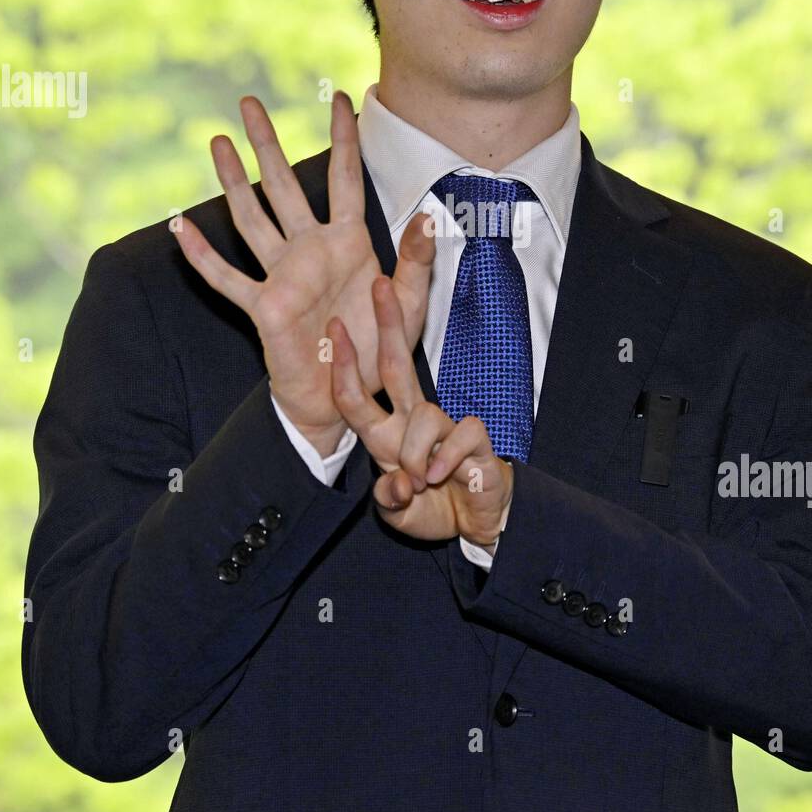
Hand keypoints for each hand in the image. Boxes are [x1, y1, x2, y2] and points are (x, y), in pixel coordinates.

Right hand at [172, 91, 434, 442]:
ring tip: (217, 142)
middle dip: (267, 143)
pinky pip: (228, 279)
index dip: (343, 138)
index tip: (340, 97)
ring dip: (234, 181)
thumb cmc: (378, 350)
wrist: (350, 397)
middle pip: (285, 185)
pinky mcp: (264, 307)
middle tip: (248, 101)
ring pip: (252, 218)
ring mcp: (283, 275)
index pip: (346, 179)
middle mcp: (311, 250)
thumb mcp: (410, 304)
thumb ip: (417, 260)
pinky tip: (182, 228)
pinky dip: (204, 256)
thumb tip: (428, 218)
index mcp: (349, 243)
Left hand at [328, 275, 513, 546]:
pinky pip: (458, 432)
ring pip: (423, 415)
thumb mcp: (399, 514)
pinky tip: (445, 476)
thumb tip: (393, 484)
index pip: (358, 396)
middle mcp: (413, 422)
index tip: (333, 329)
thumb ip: (389, 501)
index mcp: (387, 434)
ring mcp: (445, 426)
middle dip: (388, 325)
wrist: (478, 525)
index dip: (345, 367)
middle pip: (397, 365)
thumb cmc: (436, 509)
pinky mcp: (475, 436)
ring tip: (422, 480)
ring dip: (414, 452)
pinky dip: (447, 458)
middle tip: (379, 286)